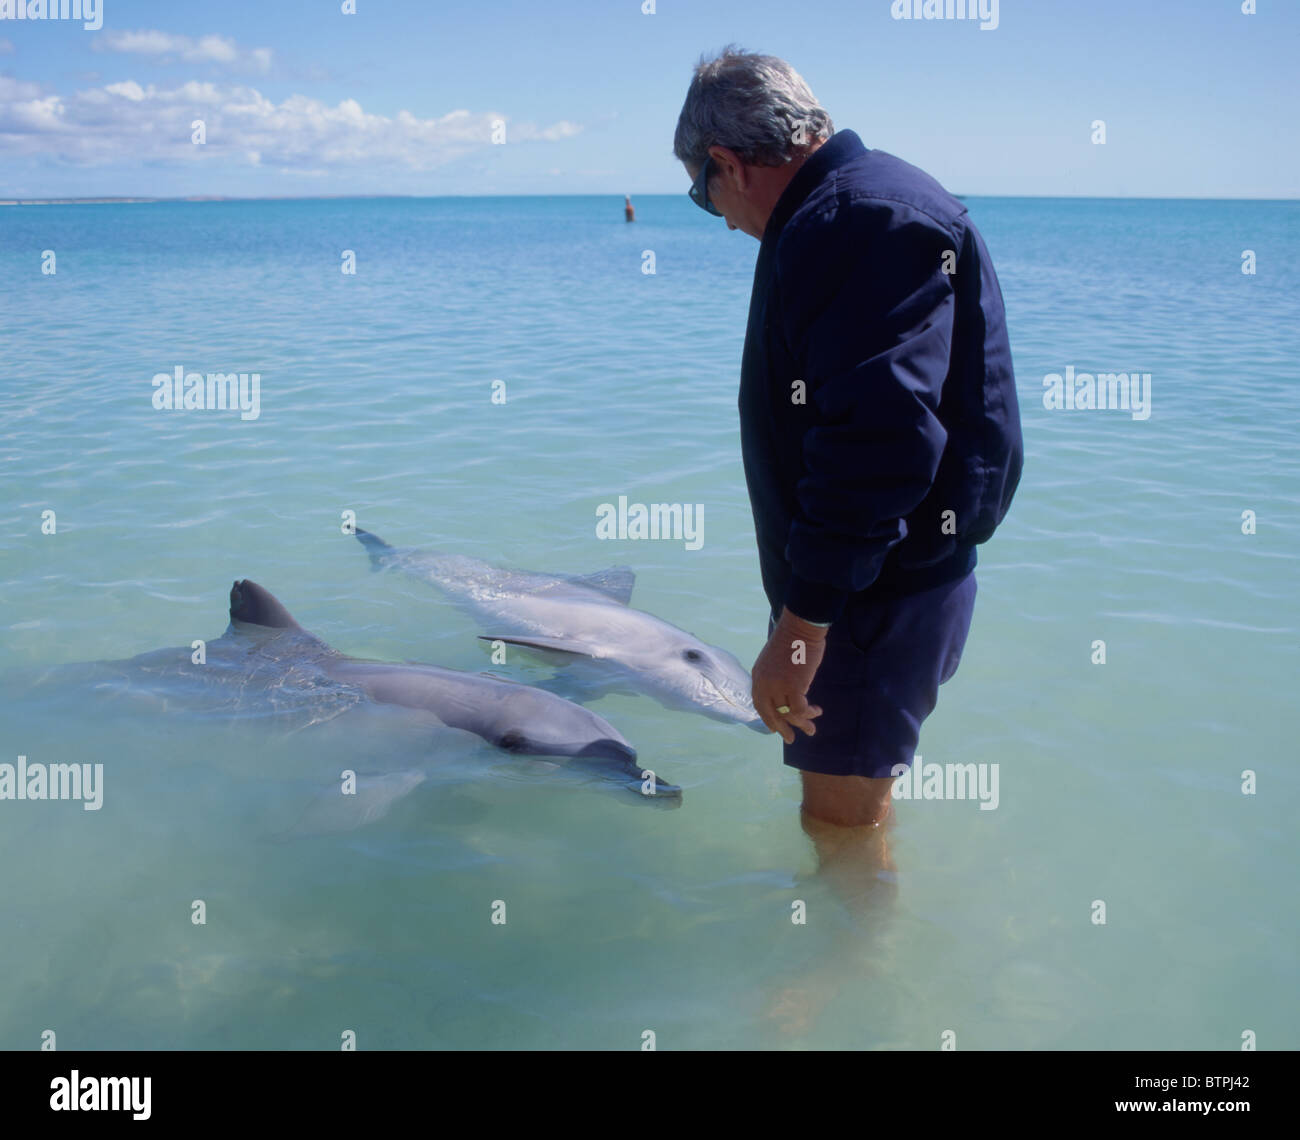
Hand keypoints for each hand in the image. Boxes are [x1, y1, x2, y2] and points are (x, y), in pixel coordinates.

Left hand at [752, 607, 827, 742]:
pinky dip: (809, 713)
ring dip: (801, 724)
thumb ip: (774, 677)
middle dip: (781, 728)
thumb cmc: (791, 640)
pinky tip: (817, 712)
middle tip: (790, 739)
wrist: (800, 628)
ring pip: (788, 714)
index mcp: (758, 676)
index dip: (766, 717)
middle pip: (770, 713)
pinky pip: (800, 709)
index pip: (759, 703)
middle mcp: (764, 684)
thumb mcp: (773, 660)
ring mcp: (777, 687)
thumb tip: (784, 692)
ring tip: (811, 730)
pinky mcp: (793, 687)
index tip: (773, 728)